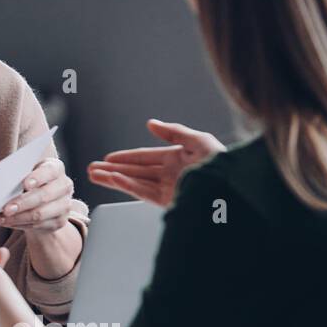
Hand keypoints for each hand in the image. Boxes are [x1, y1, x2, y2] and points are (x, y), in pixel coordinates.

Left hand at [0, 157, 76, 232]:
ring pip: (39, 214)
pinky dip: (18, 224)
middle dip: (22, 203)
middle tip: (5, 209)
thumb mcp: (24, 174)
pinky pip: (37, 225)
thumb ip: (16, 176)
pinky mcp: (59, 221)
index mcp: (55, 168)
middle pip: (43, 195)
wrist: (41, 201)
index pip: (49, 171)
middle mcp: (64, 185)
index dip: (38, 178)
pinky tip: (5, 222)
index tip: (25, 184)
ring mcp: (64, 205)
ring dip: (17, 218)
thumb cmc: (28, 181)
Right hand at [87, 118, 223, 206]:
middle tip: (91, 169)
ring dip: (113, 178)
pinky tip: (113, 180)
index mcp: (178, 159)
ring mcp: (169, 189)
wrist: (235, 190)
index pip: (145, 157)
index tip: (107, 158)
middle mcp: (171, 174)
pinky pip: (143, 192)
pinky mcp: (170, 202)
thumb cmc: (223, 164)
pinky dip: (127, 186)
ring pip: (135, 182)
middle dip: (113, 169)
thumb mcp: (200, 141)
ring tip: (93, 175)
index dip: (125, 157)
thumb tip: (150, 124)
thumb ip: (174, 132)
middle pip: (136, 171)